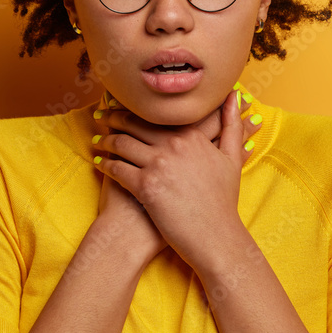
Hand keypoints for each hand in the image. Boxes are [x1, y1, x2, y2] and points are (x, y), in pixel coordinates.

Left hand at [91, 89, 261, 271]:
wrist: (216, 237)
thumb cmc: (224, 201)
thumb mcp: (232, 158)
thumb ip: (232, 125)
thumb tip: (234, 95)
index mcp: (192, 135)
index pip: (157, 115)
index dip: (137, 108)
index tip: (123, 104)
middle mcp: (174, 145)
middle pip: (135, 124)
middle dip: (114, 118)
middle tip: (100, 115)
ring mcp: (159, 164)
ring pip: (122, 143)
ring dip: (105, 140)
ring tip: (97, 140)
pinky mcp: (145, 186)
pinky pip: (117, 168)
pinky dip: (104, 163)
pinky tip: (98, 163)